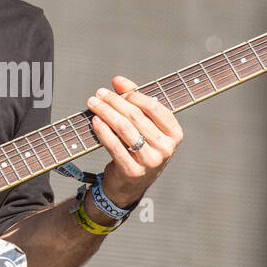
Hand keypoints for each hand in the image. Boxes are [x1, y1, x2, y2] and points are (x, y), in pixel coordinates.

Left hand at [85, 75, 182, 207]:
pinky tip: (95, 121)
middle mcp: (166, 148)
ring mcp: (150, 161)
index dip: (134, 94)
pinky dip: (103, 131)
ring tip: (92, 103)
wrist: (131, 185)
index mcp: (174, 134)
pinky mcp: (133, 171)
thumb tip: (118, 81)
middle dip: (114, 101)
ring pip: (124, 129)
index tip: (116, 87)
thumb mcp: (144, 126)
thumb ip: (135, 101)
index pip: (154, 107)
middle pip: (136, 117)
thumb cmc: (139, 148)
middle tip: (98, 93)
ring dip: (105, 112)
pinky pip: (115, 146)